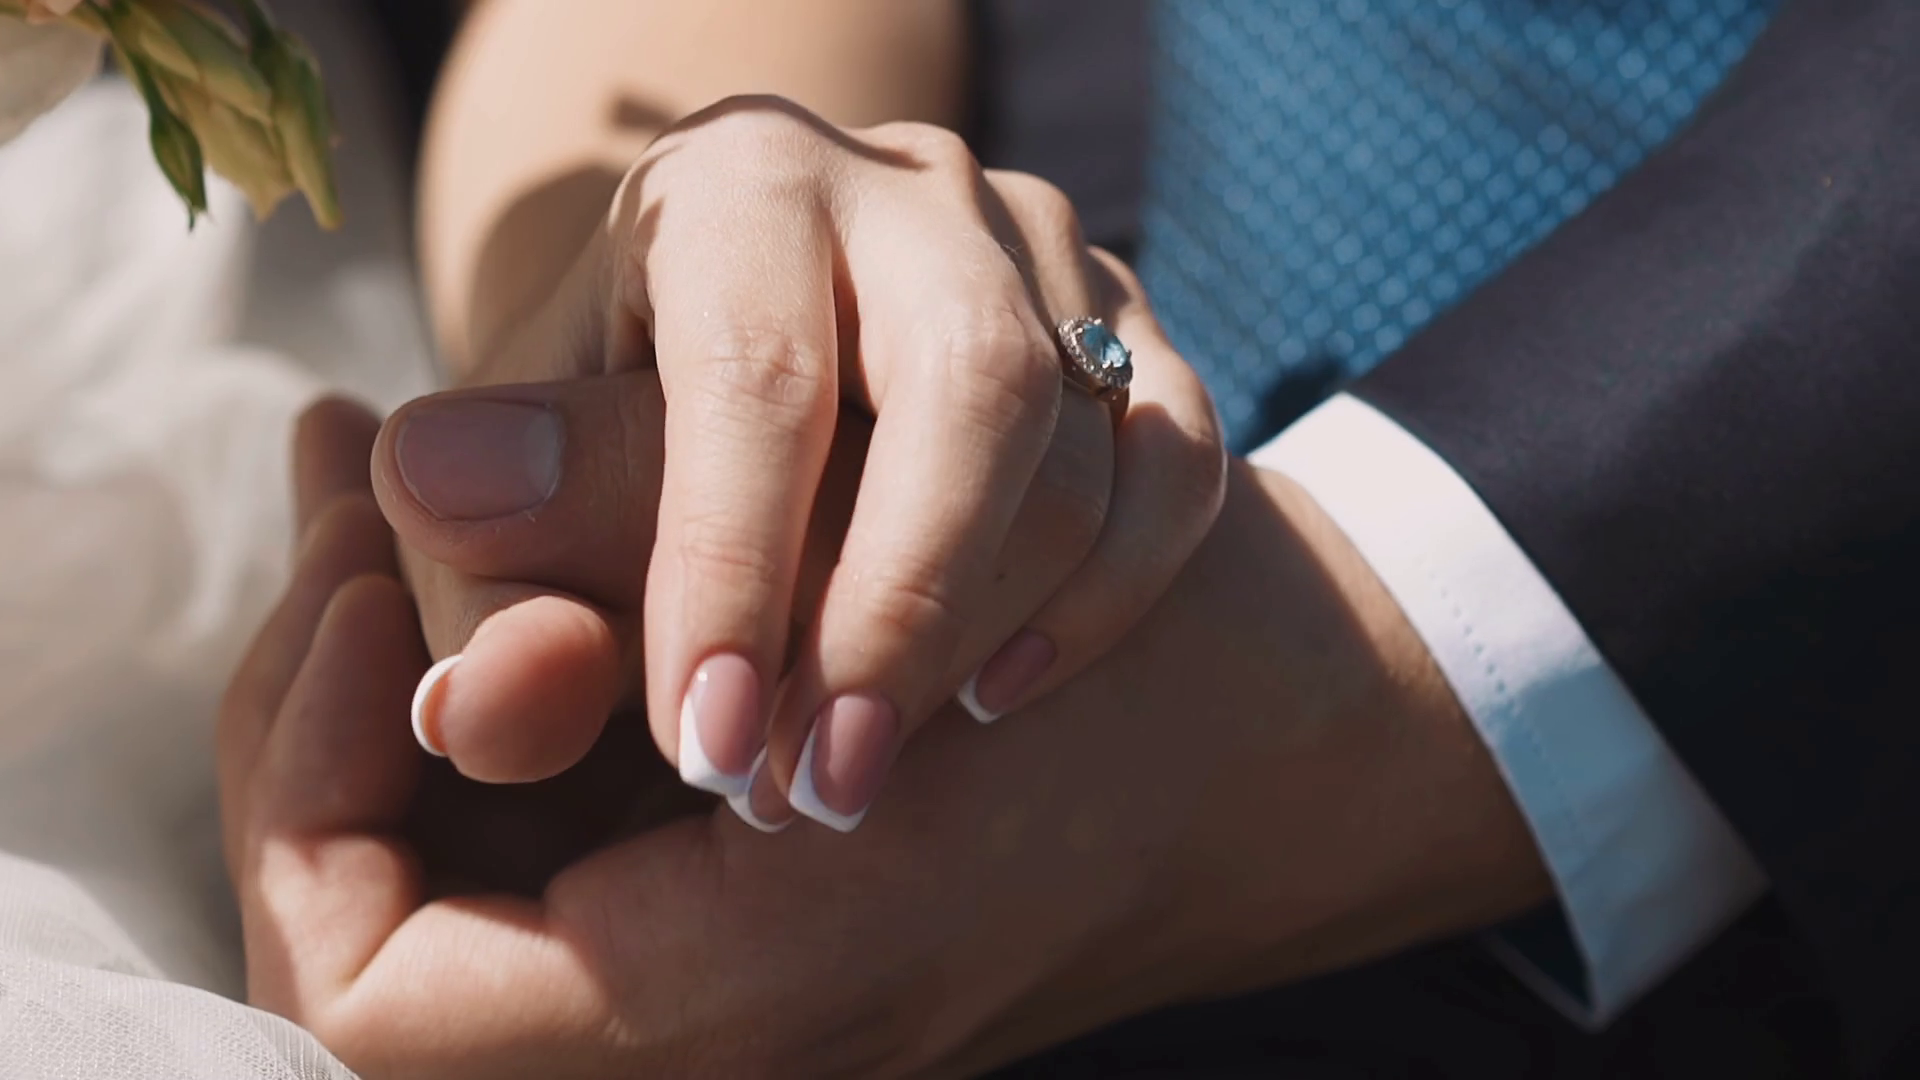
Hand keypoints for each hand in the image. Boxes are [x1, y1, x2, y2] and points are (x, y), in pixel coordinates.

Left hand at [224, 400, 1547, 1077]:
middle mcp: (740, 1040)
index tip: (361, 590)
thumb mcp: (900, 542)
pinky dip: (510, 720)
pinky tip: (525, 573)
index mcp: (752, 990)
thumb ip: (632, 513)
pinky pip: (555, 870)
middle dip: (336, 725)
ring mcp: (759, 1009)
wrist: (1311, 747)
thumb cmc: (1159, 654)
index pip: (364, 997)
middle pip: (388, 950)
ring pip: (463, 904)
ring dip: (421, 711)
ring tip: (407, 525)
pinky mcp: (781, 945)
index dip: (305, 783)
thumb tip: (401, 467)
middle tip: (344, 527)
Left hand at [372, 98, 1226, 830]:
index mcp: (733, 185)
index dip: (732, 571)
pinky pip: (1174, 458)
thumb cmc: (609, 450)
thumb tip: (465, 705)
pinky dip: (1108, 591)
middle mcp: (905, 188)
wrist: (768, 357)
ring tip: (873, 761)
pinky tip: (1002, 689)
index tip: (706, 751)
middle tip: (824, 790)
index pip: (756, 369)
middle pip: (967, 382)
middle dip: (900, 609)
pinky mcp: (1131, 326)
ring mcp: (1038, 250)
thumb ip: (502, 606)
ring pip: (1081, 433)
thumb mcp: (524, 505)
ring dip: (989, 624)